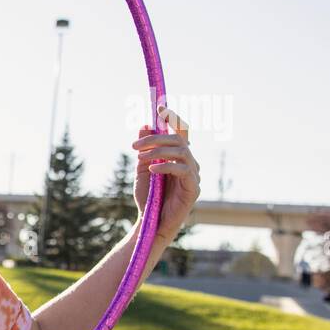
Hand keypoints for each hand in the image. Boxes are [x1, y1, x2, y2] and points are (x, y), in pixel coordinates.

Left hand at [132, 104, 199, 245]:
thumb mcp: (142, 169)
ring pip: (182, 151)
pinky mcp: (194, 188)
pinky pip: (182, 170)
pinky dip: (166, 166)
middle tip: (135, 145)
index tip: (159, 108)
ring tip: (140, 158)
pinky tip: (152, 169)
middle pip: (179, 139)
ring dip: (159, 151)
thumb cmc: (148, 197)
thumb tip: (144, 124)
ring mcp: (193, 175)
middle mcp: (189, 162)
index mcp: (178, 157)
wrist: (150, 221)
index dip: (173, 118)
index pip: (180, 132)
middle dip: (156, 138)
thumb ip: (144, 149)